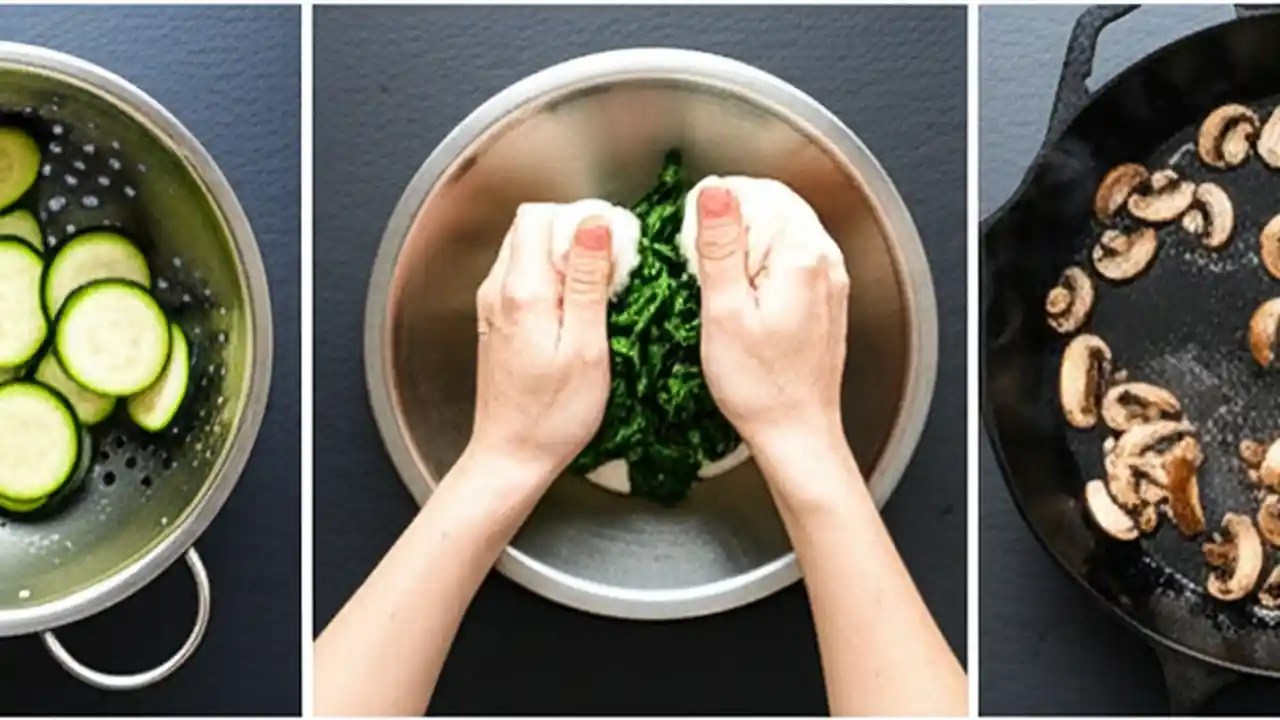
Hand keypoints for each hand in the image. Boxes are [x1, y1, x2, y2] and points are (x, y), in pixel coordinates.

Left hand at [468, 205, 613, 482]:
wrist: (511, 456)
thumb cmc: (553, 414)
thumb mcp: (586, 346)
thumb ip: (588, 280)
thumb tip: (594, 224)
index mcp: (522, 291)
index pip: (540, 215)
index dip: (578, 218)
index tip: (611, 242)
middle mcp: (498, 291)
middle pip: (531, 227)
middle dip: (572, 234)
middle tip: (610, 267)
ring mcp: (493, 306)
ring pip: (526, 251)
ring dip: (563, 258)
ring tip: (597, 292)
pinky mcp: (497, 323)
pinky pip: (523, 280)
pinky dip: (552, 282)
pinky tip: (576, 313)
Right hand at [693, 186, 851, 474]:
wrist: (797, 433)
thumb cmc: (760, 386)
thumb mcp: (723, 312)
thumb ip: (719, 245)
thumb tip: (714, 192)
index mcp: (802, 257)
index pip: (760, 193)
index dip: (720, 201)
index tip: (691, 224)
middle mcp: (825, 263)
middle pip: (777, 206)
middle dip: (736, 217)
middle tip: (699, 250)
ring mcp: (830, 282)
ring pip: (786, 231)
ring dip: (750, 240)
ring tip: (718, 275)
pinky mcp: (826, 301)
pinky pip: (794, 260)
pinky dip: (765, 263)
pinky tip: (743, 294)